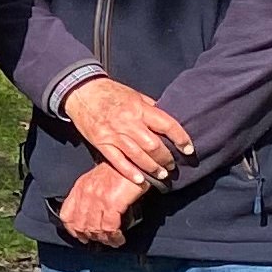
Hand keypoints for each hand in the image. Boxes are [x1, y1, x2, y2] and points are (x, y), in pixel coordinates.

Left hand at [60, 162, 148, 245]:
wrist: (137, 161)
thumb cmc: (121, 170)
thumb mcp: (97, 180)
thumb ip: (90, 195)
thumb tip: (91, 216)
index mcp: (80, 188)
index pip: (66, 215)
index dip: (72, 230)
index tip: (81, 237)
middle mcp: (86, 194)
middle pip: (80, 225)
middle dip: (90, 237)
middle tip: (101, 241)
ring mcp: (98, 199)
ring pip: (94, 228)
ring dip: (104, 239)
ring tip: (113, 242)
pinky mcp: (112, 203)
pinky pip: (109, 227)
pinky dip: (114, 237)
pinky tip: (119, 238)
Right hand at [65, 76, 190, 184]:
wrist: (82, 92)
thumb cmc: (111, 92)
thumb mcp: (135, 95)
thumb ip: (150, 109)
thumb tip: (165, 122)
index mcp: (140, 109)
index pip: (167, 126)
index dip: (181, 139)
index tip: (188, 149)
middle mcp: (128, 122)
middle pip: (153, 145)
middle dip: (166, 158)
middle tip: (172, 165)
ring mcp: (114, 134)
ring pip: (137, 156)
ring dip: (152, 168)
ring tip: (161, 174)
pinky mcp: (101, 142)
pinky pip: (117, 161)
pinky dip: (129, 172)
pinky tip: (140, 180)